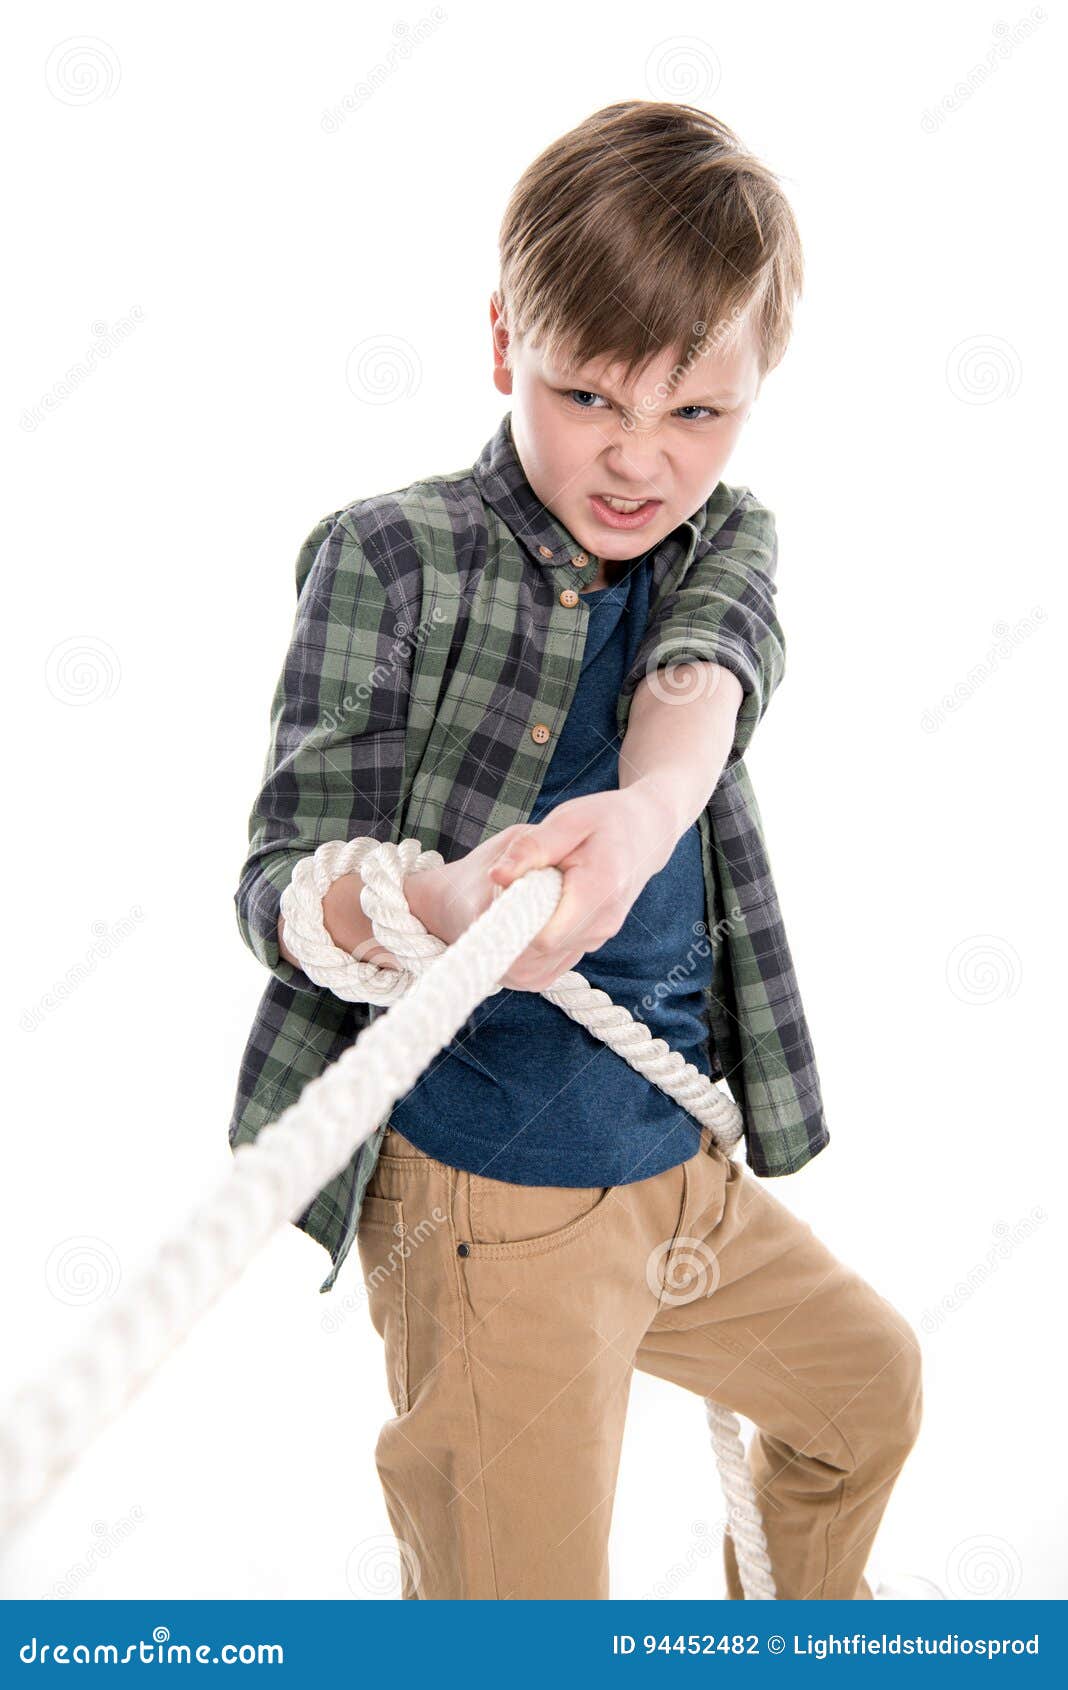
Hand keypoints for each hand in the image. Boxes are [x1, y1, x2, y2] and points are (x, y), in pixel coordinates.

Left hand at [484, 786, 678, 990]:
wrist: (646, 834)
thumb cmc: (604, 821)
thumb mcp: (568, 821)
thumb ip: (531, 848)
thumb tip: (496, 877)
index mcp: (598, 891)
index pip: (543, 936)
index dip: (512, 925)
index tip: (495, 901)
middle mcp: (602, 924)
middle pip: (539, 952)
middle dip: (512, 932)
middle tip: (500, 897)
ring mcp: (599, 937)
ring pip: (542, 959)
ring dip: (521, 938)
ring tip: (518, 900)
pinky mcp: (592, 942)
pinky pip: (551, 958)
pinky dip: (531, 943)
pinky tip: (527, 913)